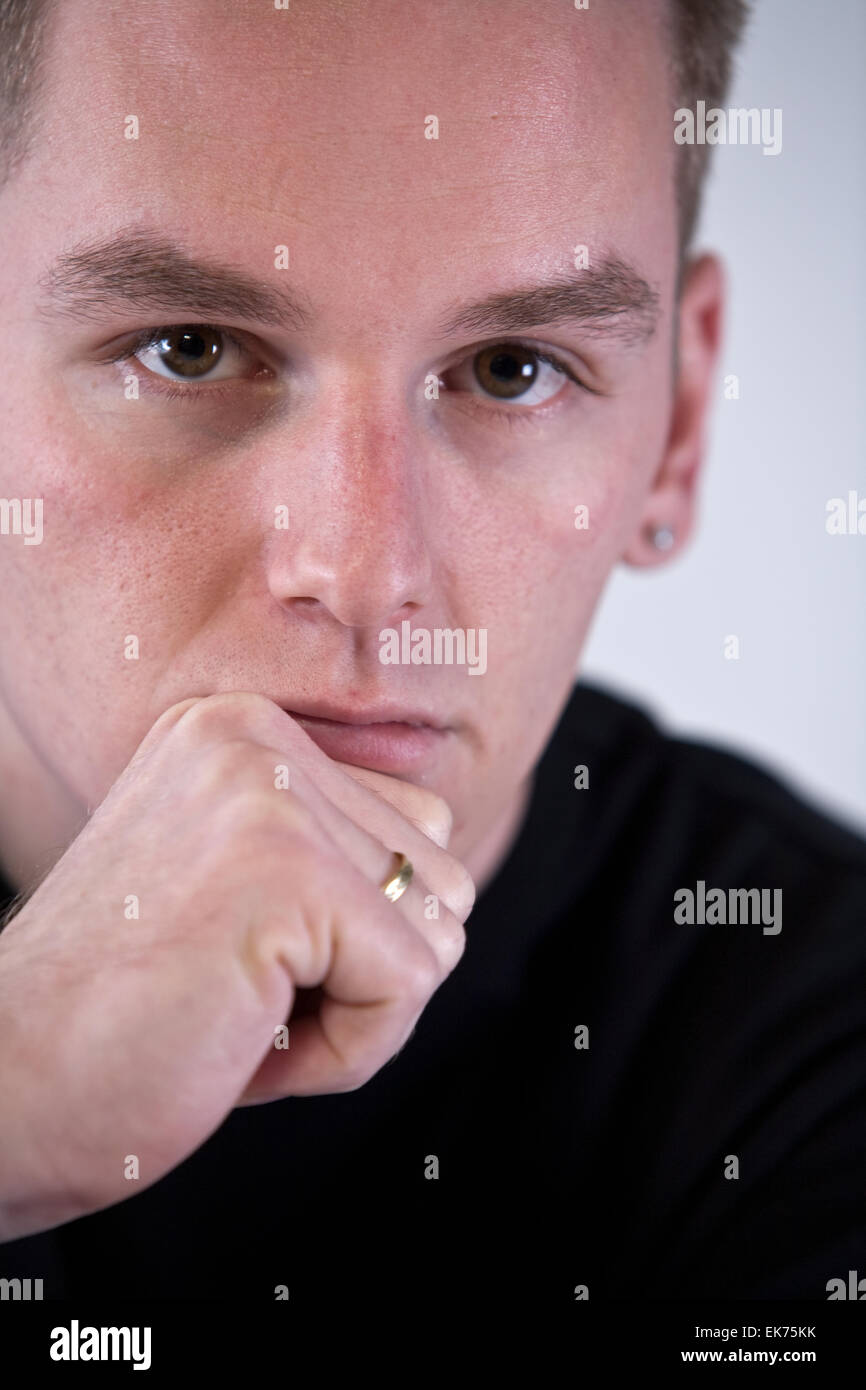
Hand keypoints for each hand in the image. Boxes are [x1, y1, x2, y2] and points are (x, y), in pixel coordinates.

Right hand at [0, 693, 472, 1240]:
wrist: (5, 1093)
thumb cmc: (121, 1015)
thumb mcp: (229, 889)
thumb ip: (328, 851)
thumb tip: (452, 879)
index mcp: (238, 731)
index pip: (415, 826)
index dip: (351, 934)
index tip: (245, 961)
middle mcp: (252, 738)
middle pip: (437, 875)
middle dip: (361, 973)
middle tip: (242, 998)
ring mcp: (267, 796)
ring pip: (436, 930)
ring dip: (356, 1012)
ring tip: (242, 1014)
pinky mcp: (285, 872)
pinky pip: (411, 982)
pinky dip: (349, 1051)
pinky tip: (248, 1042)